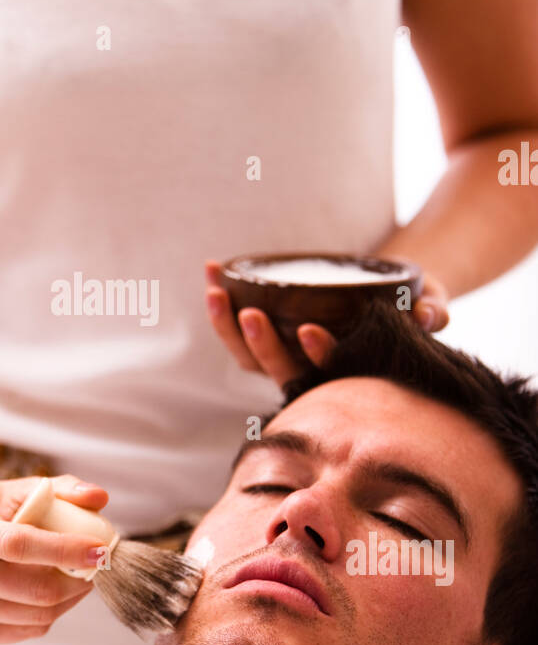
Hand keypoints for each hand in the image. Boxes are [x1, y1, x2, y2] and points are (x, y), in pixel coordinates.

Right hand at [0, 473, 109, 644]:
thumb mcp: (16, 489)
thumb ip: (61, 489)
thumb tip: (100, 496)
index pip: (19, 546)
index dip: (65, 550)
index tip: (101, 549)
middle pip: (35, 590)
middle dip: (78, 580)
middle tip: (95, 565)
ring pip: (37, 617)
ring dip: (69, 598)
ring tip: (73, 576)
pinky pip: (27, 632)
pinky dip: (49, 614)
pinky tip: (47, 592)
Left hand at [204, 260, 449, 388]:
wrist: (388, 295)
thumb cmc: (411, 304)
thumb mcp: (428, 303)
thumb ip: (431, 310)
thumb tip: (430, 315)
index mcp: (349, 373)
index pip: (330, 373)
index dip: (318, 355)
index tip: (309, 330)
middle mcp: (312, 372)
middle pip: (278, 369)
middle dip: (261, 344)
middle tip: (250, 314)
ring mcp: (286, 356)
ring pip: (248, 356)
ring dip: (226, 326)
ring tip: (215, 290)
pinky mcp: (267, 337)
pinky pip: (235, 329)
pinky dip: (221, 302)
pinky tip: (212, 270)